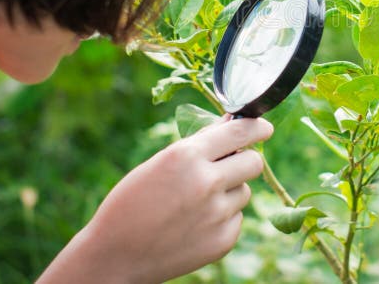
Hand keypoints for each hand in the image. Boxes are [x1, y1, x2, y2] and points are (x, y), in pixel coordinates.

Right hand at [38, 116, 273, 283]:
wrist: (114, 256)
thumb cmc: (133, 202)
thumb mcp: (160, 163)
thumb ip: (200, 145)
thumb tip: (232, 122)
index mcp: (186, 156)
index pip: (241, 132)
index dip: (258, 127)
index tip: (264, 127)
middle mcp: (206, 182)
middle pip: (253, 162)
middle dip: (245, 160)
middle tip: (229, 166)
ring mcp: (216, 214)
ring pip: (244, 191)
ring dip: (229, 191)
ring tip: (196, 203)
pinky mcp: (223, 240)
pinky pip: (236, 217)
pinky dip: (222, 217)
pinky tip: (195, 224)